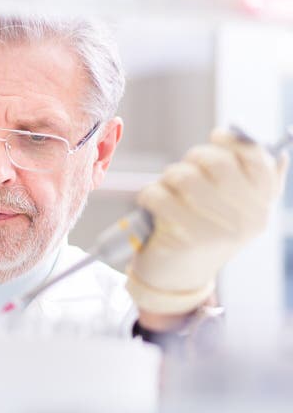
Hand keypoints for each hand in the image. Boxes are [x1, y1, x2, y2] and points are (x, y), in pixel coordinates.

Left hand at [127, 128, 287, 314]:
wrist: (180, 275)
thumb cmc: (205, 229)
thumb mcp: (237, 206)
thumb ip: (250, 175)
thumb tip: (252, 138)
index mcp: (263, 204)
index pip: (256, 157)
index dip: (232, 140)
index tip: (216, 137)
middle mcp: (247, 219)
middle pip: (216, 162)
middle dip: (194, 158)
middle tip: (185, 170)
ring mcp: (216, 231)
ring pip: (183, 176)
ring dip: (168, 177)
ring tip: (169, 190)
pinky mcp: (183, 239)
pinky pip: (157, 195)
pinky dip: (149, 195)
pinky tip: (153, 205)